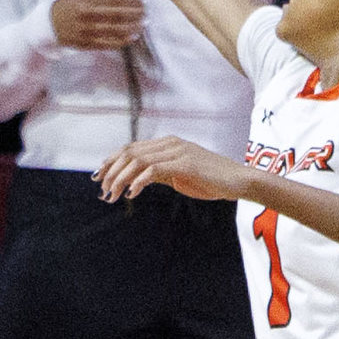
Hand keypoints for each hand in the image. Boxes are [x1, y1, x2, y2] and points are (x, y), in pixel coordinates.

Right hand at [50, 0, 143, 50]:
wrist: (49, 23)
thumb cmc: (71, 5)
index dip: (130, 0)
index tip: (143, 0)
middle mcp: (86, 14)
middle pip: (115, 14)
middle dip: (133, 14)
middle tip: (146, 13)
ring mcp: (85, 29)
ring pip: (113, 29)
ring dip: (131, 28)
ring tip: (143, 25)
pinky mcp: (85, 43)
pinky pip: (107, 43)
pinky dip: (121, 41)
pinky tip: (132, 38)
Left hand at [96, 135, 252, 203]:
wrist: (238, 181)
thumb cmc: (211, 180)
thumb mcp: (179, 175)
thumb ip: (159, 173)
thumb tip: (136, 179)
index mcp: (167, 144)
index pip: (131, 148)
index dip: (112, 161)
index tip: (99, 176)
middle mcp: (170, 143)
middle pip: (130, 152)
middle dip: (112, 171)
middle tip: (103, 189)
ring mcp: (177, 151)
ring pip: (138, 160)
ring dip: (121, 178)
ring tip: (113, 194)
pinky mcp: (185, 163)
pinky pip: (153, 169)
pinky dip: (139, 181)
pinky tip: (132, 193)